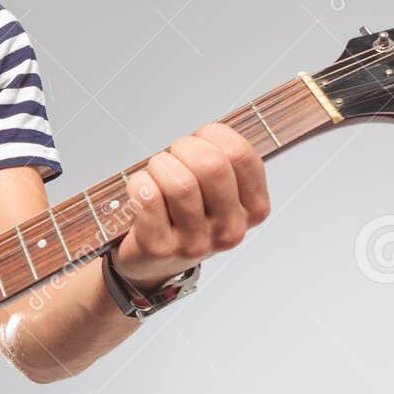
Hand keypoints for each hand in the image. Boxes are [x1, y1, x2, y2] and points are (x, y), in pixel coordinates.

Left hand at [110, 122, 270, 290]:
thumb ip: (224, 160)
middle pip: (211, 165)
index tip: (200, 141)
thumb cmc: (186, 213)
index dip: (213, 135)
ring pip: (179, 182)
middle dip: (184, 147)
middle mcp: (231, 230)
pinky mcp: (161, 249)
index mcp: (254, 209)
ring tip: (156, 172)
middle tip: (174, 155)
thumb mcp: (220, 191)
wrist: (154, 260)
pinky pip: (149, 198)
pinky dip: (139, 182)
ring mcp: (196, 244)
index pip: (240, 155)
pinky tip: (140, 188)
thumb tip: (209, 133)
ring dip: (160, 165)